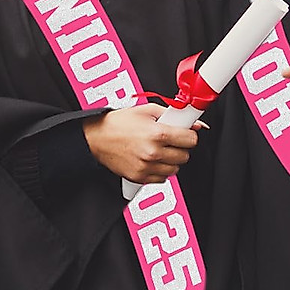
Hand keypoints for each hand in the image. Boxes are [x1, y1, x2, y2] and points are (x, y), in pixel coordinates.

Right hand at [83, 104, 198, 182]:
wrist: (97, 138)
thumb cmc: (118, 123)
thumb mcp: (147, 110)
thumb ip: (172, 115)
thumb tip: (193, 122)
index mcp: (157, 134)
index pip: (191, 140)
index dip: (190, 134)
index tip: (187, 132)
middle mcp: (153, 152)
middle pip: (185, 156)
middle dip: (180, 147)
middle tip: (170, 140)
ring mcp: (147, 167)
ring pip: (175, 169)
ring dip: (170, 160)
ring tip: (159, 149)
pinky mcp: (140, 178)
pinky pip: (162, 178)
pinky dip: (160, 170)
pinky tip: (151, 159)